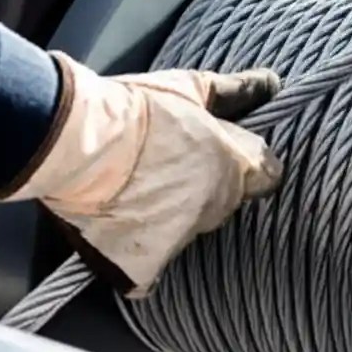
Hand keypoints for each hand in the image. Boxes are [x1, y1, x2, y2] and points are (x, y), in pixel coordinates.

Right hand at [0, 53, 281, 297]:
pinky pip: (151, 269)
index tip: (226, 154)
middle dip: (204, 187)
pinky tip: (118, 224)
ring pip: (188, 230)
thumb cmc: (135, 110)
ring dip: (170, 214)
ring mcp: (183, 238)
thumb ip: (238, 90)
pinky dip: (139, 255)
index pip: (268, 176)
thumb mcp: (190, 87)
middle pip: (223, 202)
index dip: (249, 163)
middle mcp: (216, 207)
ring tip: (135, 188)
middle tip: (166, 164)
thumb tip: (272, 83)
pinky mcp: (146, 265)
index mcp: (235, 167)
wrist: (79, 141)